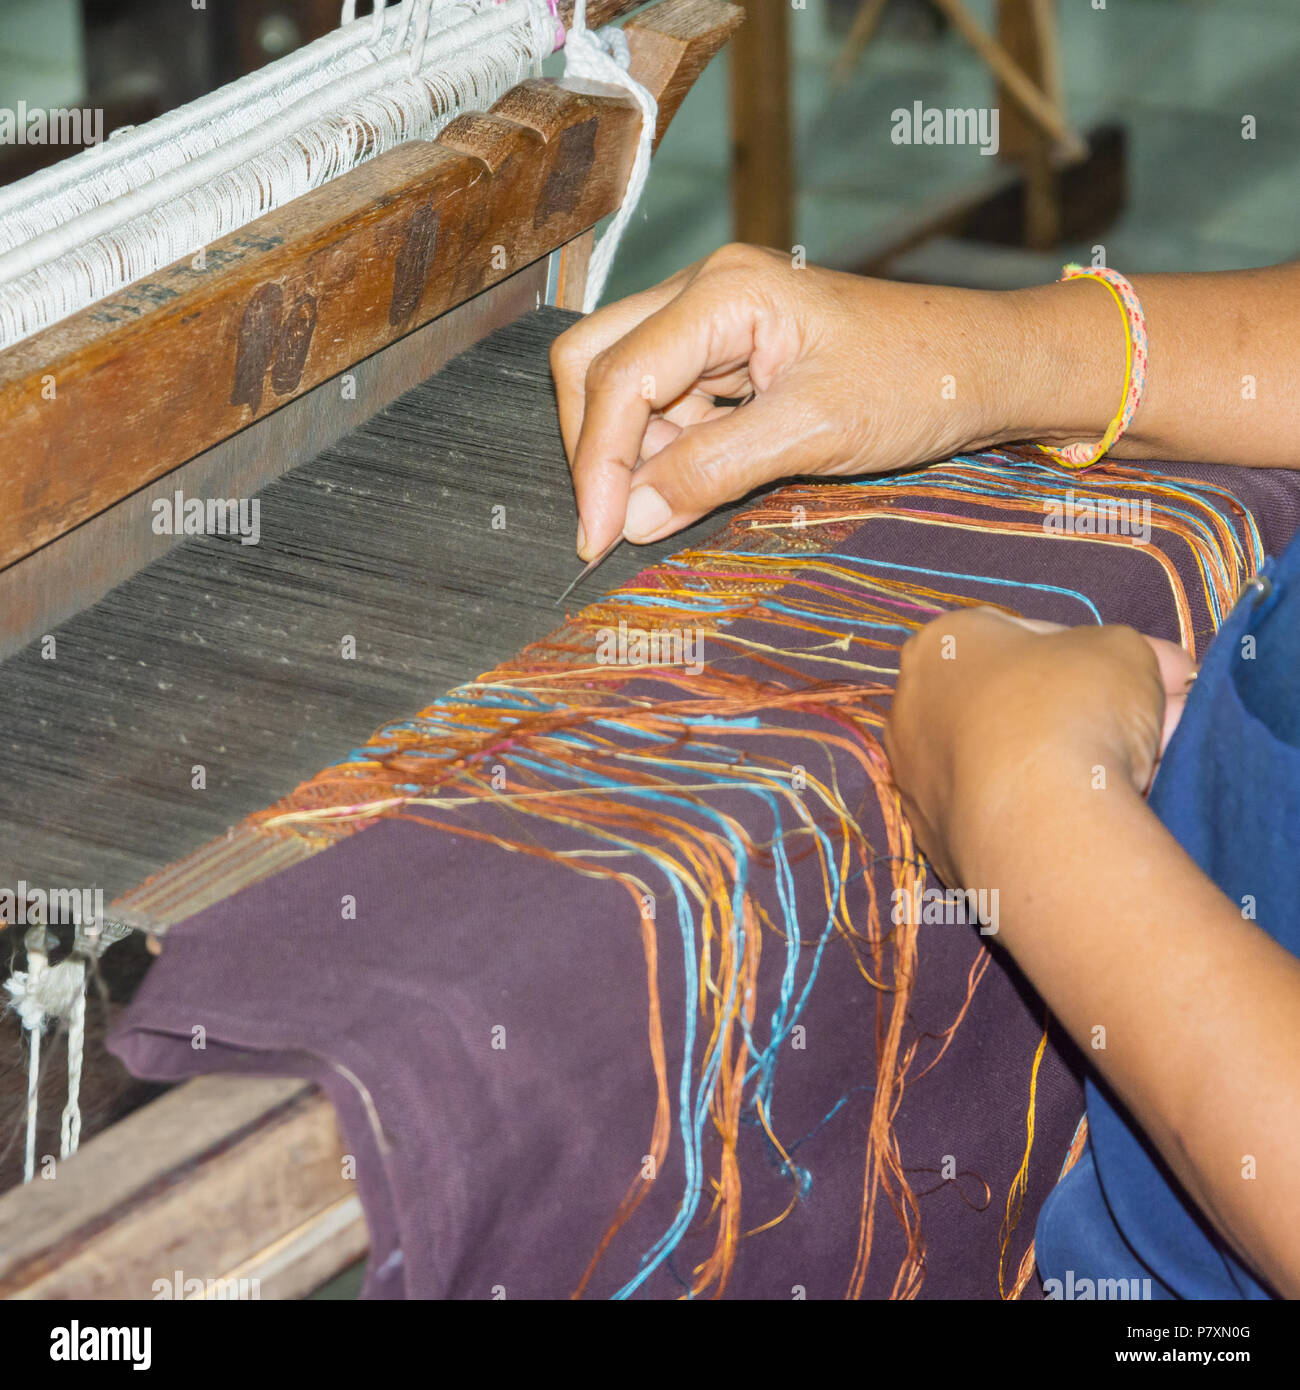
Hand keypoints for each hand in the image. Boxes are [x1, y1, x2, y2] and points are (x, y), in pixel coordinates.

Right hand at [549, 243, 1022, 559]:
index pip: (618, 376)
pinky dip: (667, 454)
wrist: (984, 367)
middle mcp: (705, 293)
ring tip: (679, 503)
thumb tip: (629, 521)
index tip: (597, 537)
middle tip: (612, 525)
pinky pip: (667, 407)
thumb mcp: (815, 432)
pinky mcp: (729, 356)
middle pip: (595, 363)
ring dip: (634, 456)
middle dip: (594, 448)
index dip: (597, 464)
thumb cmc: (920, 379)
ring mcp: (713, 323)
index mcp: (723, 290)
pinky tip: (697, 486)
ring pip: (625, 390)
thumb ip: (713, 471)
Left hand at [883, 610, 1195, 887]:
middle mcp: (915, 709)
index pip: (1030, 638)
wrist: (1040, 822)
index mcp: (943, 645)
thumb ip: (1140, 656)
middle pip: (1025, 706)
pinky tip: (1103, 819)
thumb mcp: (1125, 652)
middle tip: (1160, 731)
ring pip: (1018, 764)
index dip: (1097, 658)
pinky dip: (1052, 813)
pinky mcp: (938, 842)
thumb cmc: (1072, 708)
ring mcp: (919, 781)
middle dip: (1097, 716)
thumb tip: (1162, 673)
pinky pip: (1007, 814)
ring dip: (1082, 765)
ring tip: (1149, 776)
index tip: (1145, 681)